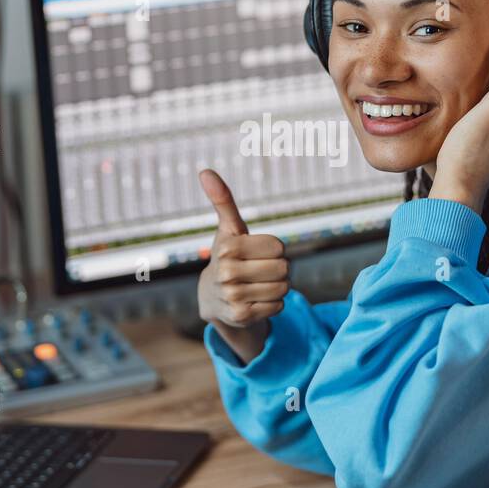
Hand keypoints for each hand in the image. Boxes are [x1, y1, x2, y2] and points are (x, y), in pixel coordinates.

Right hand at [197, 169, 289, 362]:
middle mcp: (227, 273)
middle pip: (284, 268)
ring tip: (258, 285)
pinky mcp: (241, 316)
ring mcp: (233, 296)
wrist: (212, 298)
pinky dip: (273, 304)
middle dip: (279, 269)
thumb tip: (205, 171)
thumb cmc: (228, 256)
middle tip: (260, 270)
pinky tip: (256, 300)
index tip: (258, 253)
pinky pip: (277, 306)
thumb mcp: (228, 229)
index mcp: (227, 248)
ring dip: (277, 287)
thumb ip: (222, 200)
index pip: (279, 247)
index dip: (275, 250)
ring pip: (283, 288)